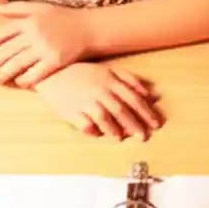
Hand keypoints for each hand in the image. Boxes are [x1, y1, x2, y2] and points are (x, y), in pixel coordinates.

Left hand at [0, 2, 91, 86]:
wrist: (89, 28)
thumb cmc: (64, 18)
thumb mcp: (40, 8)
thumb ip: (17, 8)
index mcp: (28, 21)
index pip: (1, 35)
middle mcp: (34, 34)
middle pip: (6, 52)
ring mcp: (44, 48)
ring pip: (16, 65)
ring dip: (4, 74)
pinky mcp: (55, 61)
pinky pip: (34, 74)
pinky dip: (24, 80)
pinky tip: (19, 82)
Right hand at [34, 63, 163, 140]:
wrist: (52, 72)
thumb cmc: (83, 72)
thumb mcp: (108, 70)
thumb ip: (130, 80)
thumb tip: (151, 93)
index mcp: (110, 81)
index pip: (133, 99)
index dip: (146, 112)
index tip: (156, 124)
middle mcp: (99, 91)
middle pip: (121, 110)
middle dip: (134, 124)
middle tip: (144, 137)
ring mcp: (84, 101)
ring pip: (103, 116)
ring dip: (113, 128)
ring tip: (121, 137)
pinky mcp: (70, 111)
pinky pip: (83, 123)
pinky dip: (91, 129)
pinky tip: (97, 134)